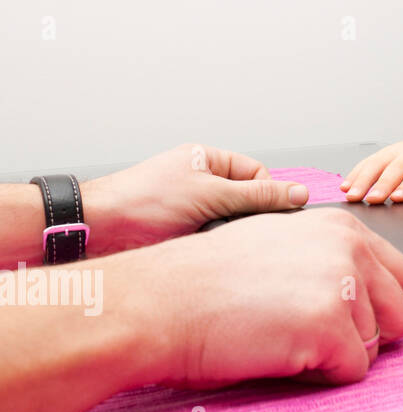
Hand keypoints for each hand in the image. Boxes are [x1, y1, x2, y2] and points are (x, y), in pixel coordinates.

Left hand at [81, 143, 311, 255]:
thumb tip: (299, 193)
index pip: (258, 175)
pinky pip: (211, 239)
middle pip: (246, 201)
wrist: (96, 229)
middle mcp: (200, 181)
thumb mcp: (209, 195)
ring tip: (208, 240)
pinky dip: (209, 246)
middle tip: (234, 229)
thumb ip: (258, 196)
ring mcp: (190, 207)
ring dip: (224, 235)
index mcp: (209, 160)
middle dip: (242, 218)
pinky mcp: (180, 231)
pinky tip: (199, 251)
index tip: (271, 216)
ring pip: (229, 223)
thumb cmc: (141, 202)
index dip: (267, 195)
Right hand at [119, 207, 402, 387]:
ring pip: (374, 346)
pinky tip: (283, 356)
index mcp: (341, 227)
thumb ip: (327, 255)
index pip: (400, 274)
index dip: (372, 303)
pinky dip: (320, 376)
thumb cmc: (204, 279)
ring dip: (335, 354)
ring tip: (285, 340)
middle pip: (399, 313)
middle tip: (313, 335)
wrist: (160, 302)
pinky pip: (352, 371)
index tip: (343, 313)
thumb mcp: (278, 241)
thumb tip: (362, 283)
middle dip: (363, 333)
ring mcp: (342, 287)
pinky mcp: (329, 327)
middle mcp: (349, 250)